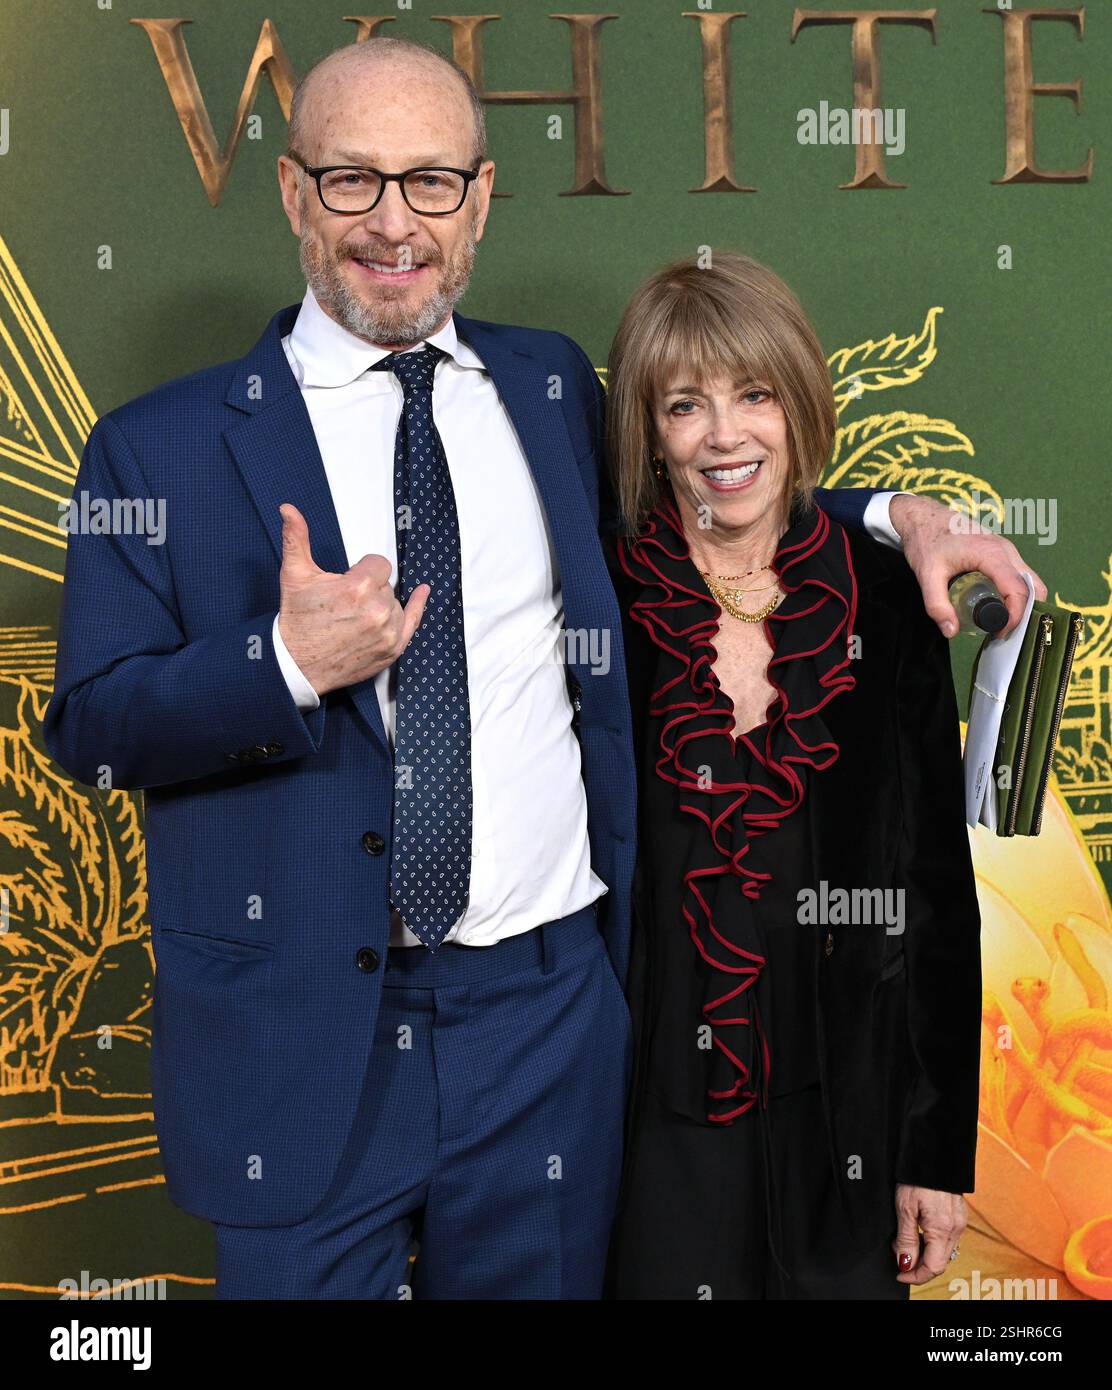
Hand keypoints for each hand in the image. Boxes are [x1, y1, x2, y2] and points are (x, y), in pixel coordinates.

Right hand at [276, 503, 428, 696]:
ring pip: (395, 602)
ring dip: (381, 604)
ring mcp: (388, 631)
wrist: (296, 664)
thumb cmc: (297, 620)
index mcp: (358, 587)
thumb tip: (289, 509)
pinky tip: (422, 593)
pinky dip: (417, 608)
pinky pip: (413, 622)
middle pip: (386, 584)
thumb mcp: (295, 575)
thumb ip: (297, 538)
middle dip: (369, 589)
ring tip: (355, 616)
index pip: (379, 564)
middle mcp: (377, 609)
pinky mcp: (392, 649)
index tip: (348, 581)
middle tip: (345, 604)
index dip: (363, 570)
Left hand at [889, 494, 1047, 638]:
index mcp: (991, 553)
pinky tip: (996, 605)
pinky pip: (1019, 576)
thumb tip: (951, 630)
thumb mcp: (926, 575)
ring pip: (1029, 581)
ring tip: (998, 621)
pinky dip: (1015, 594)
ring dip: (1021, 603)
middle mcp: (1005, 550)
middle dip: (1024, 612)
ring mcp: (1006, 550)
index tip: (1001, 631)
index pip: (1018, 589)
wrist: (923, 517)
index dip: (1016, 614)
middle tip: (1002, 631)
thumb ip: (937, 605)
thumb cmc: (927, 540)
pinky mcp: (1002, 553)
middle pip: (1033, 586)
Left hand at [892, 1184, 967, 1284]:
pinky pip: (947, 1239)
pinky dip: (932, 1242)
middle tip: (899, 1255)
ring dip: (925, 1253)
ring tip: (905, 1240)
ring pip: (943, 1251)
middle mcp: (956, 1228)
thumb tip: (905, 1263)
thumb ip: (906, 1239)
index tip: (900, 1273)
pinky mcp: (958, 1216)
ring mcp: (959, 1222)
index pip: (933, 1267)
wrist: (933, 1153)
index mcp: (943, 1228)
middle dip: (918, 1265)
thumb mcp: (905, 1208)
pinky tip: (918, 1231)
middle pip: (940, 1262)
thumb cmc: (917, 1176)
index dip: (915, 1275)